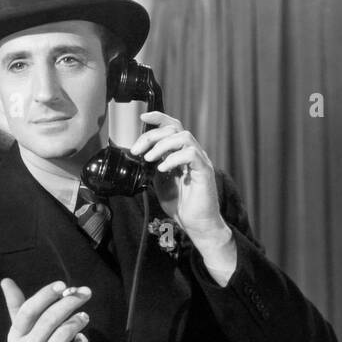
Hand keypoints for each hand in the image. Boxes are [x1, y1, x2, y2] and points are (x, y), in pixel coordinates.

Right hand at [0, 278, 90, 341]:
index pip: (29, 310)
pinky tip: (81, 340)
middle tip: (85, 293)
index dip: (46, 295)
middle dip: (69, 303)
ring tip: (84, 316)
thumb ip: (17, 306)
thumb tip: (5, 280)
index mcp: (15, 337)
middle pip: (50, 319)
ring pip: (64, 334)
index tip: (63, 284)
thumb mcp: (23, 332)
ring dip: (78, 321)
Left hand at [132, 111, 229, 249]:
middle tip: (137, 150)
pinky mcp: (204, 171)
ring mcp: (200, 161)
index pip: (172, 127)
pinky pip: (191, 154)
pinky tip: (163, 168)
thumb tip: (139, 156)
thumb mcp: (160, 182)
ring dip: (162, 145)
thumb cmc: (181, 205)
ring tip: (149, 159)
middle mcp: (192, 153)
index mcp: (181, 153)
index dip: (159, 118)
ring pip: (184, 137)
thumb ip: (153, 167)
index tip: (142, 117)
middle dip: (152, 136)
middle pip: (174, 130)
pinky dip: (174, 158)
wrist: (197, 224)